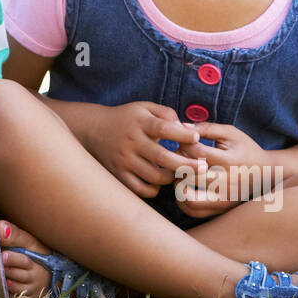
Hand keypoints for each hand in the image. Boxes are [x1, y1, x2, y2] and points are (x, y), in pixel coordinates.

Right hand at [89, 101, 206, 199]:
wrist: (93, 129)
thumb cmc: (127, 118)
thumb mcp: (143, 108)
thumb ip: (166, 113)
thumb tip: (186, 129)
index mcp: (140, 122)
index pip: (164, 129)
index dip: (182, 135)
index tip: (196, 138)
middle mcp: (131, 142)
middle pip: (162, 157)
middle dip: (186, 164)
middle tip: (203, 167)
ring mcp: (124, 160)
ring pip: (155, 177)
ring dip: (172, 177)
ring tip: (178, 173)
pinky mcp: (119, 174)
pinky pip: (142, 189)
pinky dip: (155, 188)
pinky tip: (159, 181)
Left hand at [176, 122, 269, 218]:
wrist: (267, 175)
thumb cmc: (245, 150)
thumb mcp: (231, 133)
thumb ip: (207, 128)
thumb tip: (181, 126)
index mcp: (229, 161)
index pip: (195, 151)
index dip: (183, 143)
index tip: (184, 141)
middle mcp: (226, 183)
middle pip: (188, 174)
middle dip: (178, 162)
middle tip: (179, 157)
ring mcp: (223, 199)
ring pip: (187, 196)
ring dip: (178, 183)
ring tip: (181, 173)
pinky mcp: (219, 209)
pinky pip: (192, 210)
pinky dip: (181, 199)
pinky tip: (185, 186)